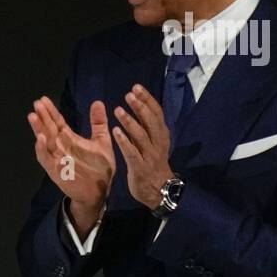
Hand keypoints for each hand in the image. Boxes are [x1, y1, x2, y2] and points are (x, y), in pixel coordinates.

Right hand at [28, 95, 114, 231]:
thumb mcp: (102, 142)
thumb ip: (98, 123)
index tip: (43, 99)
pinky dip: (42, 149)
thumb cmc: (100, 169)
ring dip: (38, 129)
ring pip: (44, 141)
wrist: (99, 192)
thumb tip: (98, 102)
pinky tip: (40, 138)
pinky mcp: (56, 170)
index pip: (57, 122)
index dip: (51, 111)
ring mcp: (56, 158)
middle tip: (37, 103)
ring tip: (33, 116)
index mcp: (69, 139)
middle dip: (43, 116)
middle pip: (49, 128)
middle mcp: (60, 147)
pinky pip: (46, 159)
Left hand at [112, 84, 176, 208]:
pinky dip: (124, 141)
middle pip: (150, 121)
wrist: (159, 190)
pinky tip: (115, 131)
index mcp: (161, 135)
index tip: (136, 87)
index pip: (156, 113)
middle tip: (129, 94)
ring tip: (118, 110)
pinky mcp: (140, 167)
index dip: (147, 100)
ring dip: (130, 121)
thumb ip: (146, 126)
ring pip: (141, 135)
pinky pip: (132, 152)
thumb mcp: (153, 142)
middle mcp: (157, 142)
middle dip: (140, 106)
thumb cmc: (153, 163)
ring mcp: (149, 155)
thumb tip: (139, 105)